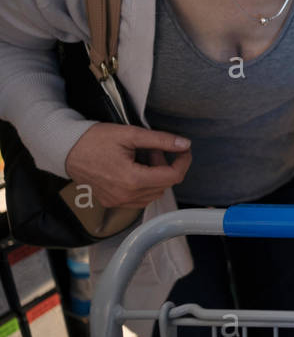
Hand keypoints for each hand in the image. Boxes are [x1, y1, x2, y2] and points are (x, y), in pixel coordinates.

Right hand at [64, 124, 192, 209]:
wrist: (65, 149)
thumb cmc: (94, 139)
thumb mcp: (130, 134)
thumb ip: (160, 140)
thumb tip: (184, 144)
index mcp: (132, 180)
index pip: (173, 176)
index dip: (183, 162)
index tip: (183, 150)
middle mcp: (126, 195)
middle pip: (164, 185)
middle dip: (165, 166)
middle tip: (153, 149)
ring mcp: (118, 201)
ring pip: (153, 193)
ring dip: (155, 176)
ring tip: (142, 157)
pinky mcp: (112, 202)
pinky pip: (139, 198)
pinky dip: (144, 185)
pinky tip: (134, 169)